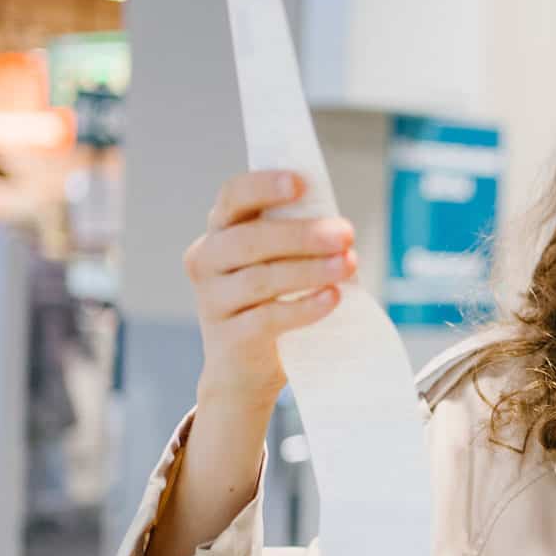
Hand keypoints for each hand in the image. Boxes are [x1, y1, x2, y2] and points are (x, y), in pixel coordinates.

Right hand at [184, 170, 355, 410]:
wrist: (247, 371)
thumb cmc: (273, 303)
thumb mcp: (280, 264)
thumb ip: (298, 240)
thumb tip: (340, 229)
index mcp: (221, 230)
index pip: (233, 198)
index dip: (263, 186)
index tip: (301, 184)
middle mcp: (207, 260)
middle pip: (249, 239)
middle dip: (301, 234)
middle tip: (345, 234)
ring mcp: (212, 301)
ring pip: (260, 278)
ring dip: (309, 269)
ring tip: (348, 264)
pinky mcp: (228, 338)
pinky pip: (267, 318)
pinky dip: (303, 307)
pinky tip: (332, 298)